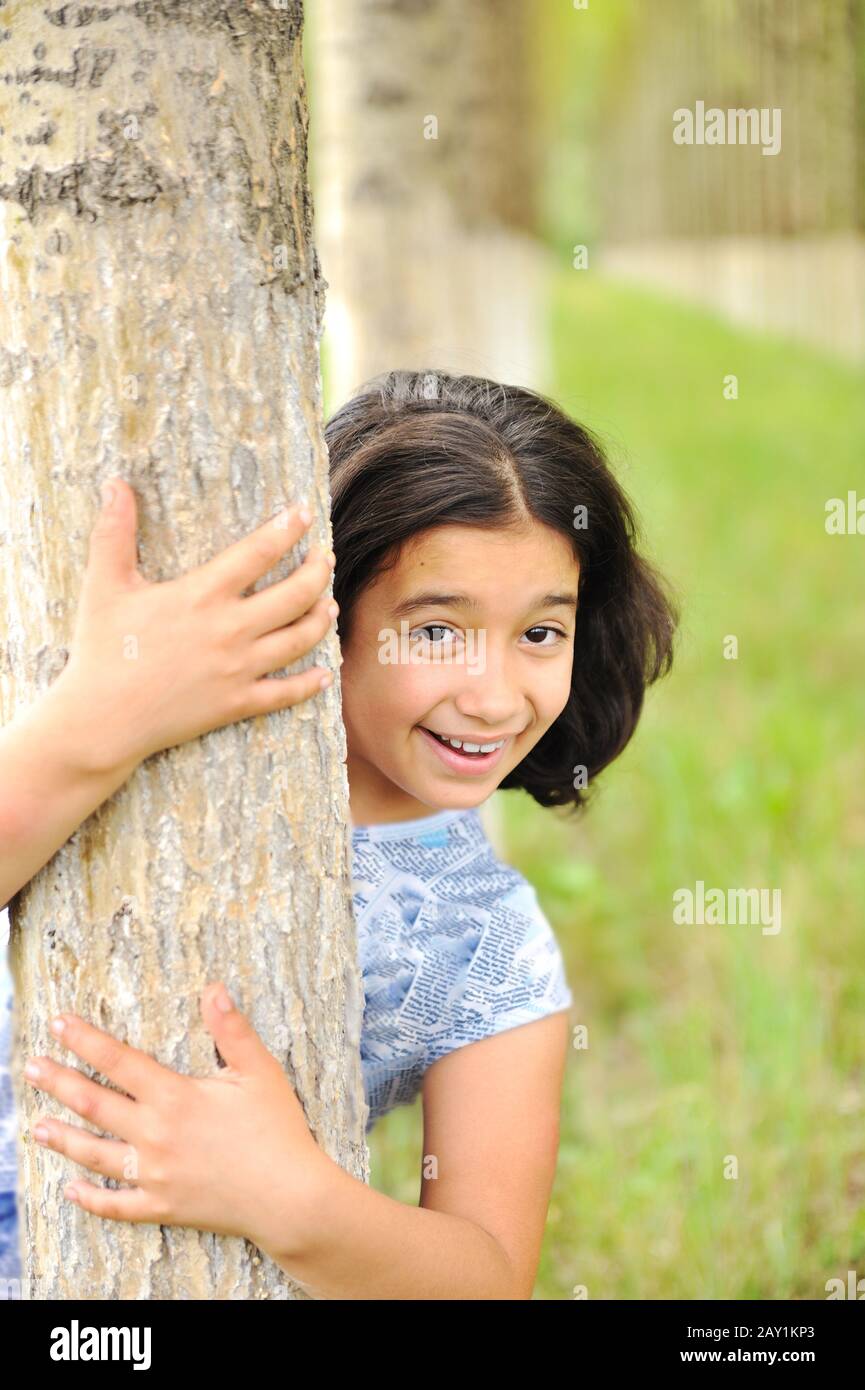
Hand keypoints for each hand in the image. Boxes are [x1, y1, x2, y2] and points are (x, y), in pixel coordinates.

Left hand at [23, 983, 330, 1256]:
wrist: (288, 1196)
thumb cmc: (277, 1129)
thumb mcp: (259, 1070)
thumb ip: (231, 1029)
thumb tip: (213, 988)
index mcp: (174, 1096)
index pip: (118, 1060)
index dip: (86, 1039)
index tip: (59, 1023)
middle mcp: (155, 1134)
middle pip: (94, 1104)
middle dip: (59, 1083)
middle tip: (31, 1067)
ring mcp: (154, 1173)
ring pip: (95, 1154)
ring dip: (63, 1138)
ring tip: (37, 1128)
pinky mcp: (162, 1205)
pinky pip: (116, 1204)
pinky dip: (90, 1198)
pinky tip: (71, 1190)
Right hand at [49, 477, 338, 773]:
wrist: (103, 720)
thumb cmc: (103, 649)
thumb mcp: (104, 585)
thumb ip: (114, 532)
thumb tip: (115, 484)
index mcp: (202, 595)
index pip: (259, 552)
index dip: (287, 528)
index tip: (304, 513)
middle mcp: (230, 629)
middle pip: (295, 594)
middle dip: (318, 572)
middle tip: (325, 558)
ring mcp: (238, 669)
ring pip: (300, 640)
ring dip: (321, 619)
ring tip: (330, 604)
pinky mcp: (237, 704)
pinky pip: (286, 693)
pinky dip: (310, 683)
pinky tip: (325, 674)